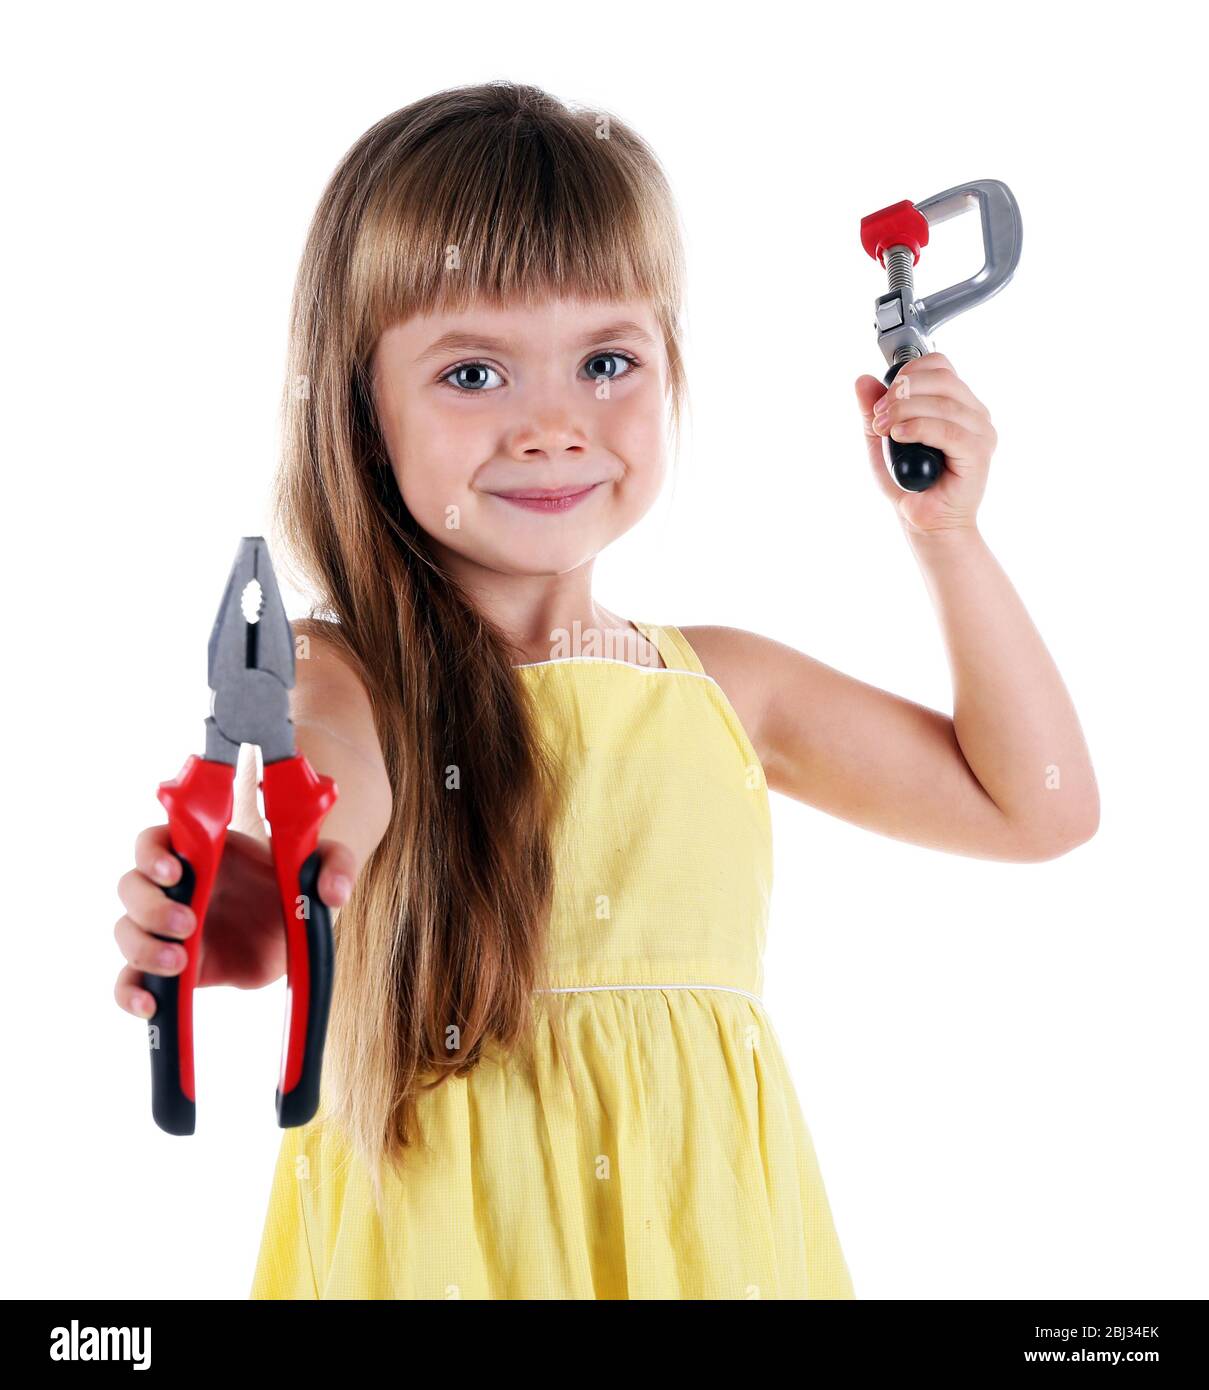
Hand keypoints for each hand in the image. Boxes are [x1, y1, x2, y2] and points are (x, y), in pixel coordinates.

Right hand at [114, 824, 356, 1018]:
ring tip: (181, 962)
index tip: (175, 871)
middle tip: (190, 923)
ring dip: (143, 947)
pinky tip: (151, 1005)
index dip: (153, 853)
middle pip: (131, 886)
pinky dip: (129, 992)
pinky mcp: (170, 965)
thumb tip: (334, 892)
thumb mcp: (323, 864)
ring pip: (126, 931)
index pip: (154, 840)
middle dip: (151, 906)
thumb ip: (335, 865)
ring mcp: (167, 926)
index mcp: (203, 850)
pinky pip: (131, 978)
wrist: (294, 924)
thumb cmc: (298, 882)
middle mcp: (176, 885)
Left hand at [854, 353, 996, 535]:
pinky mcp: (979, 454)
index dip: (908, 373)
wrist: (924, 522)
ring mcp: (981, 433)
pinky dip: (920, 428)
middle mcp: (974, 414)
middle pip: (942, 379)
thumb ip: (873, 409)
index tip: (884, 397)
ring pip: (944, 403)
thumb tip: (863, 380)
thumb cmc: (910, 483)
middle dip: (902, 392)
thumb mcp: (882, 440)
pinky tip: (900, 436)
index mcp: (957, 404)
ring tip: (884, 429)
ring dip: (905, 411)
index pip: (940, 365)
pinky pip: (950, 431)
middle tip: (879, 416)